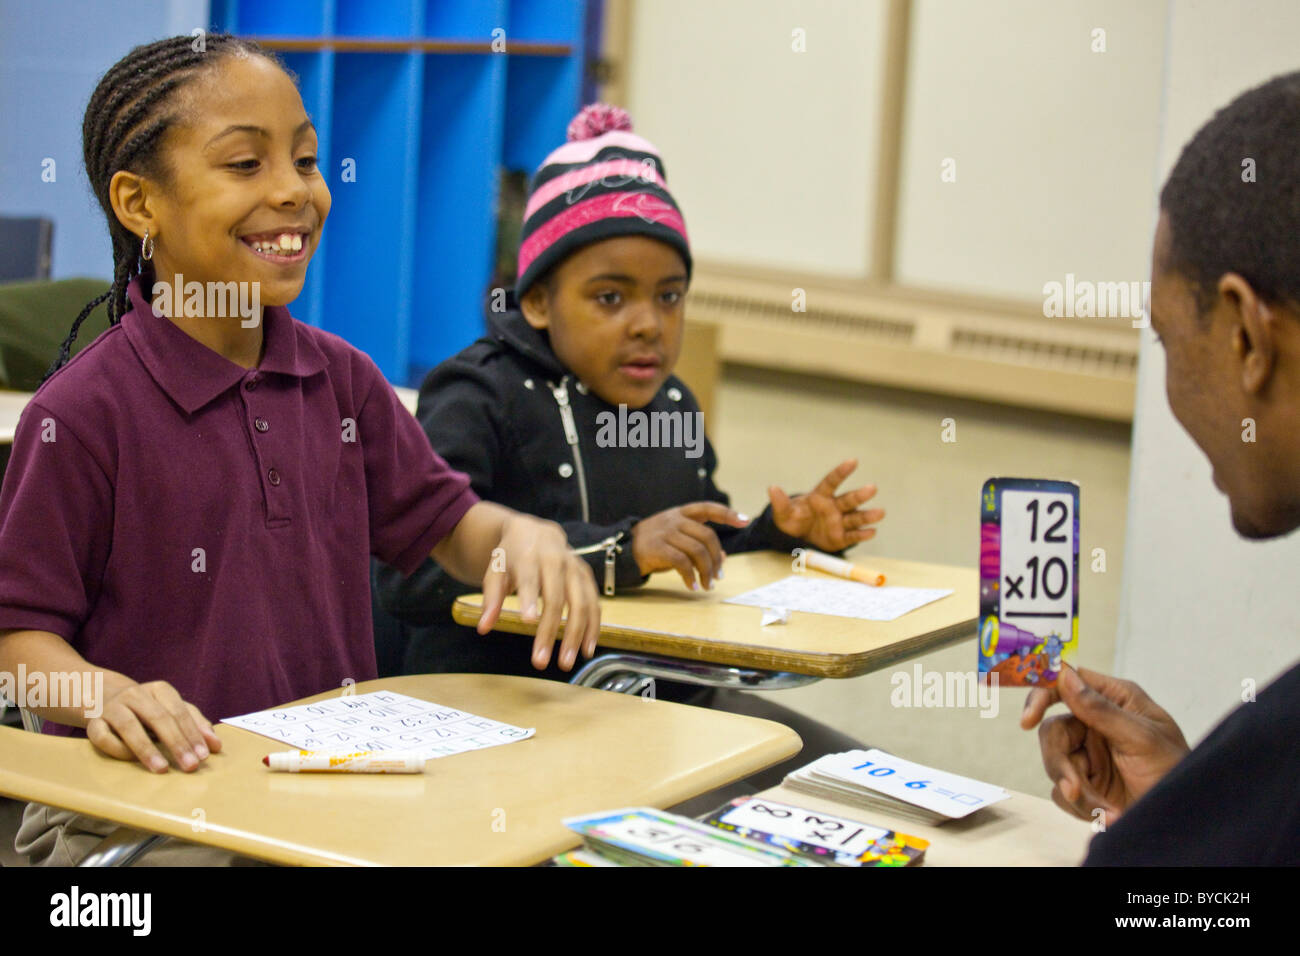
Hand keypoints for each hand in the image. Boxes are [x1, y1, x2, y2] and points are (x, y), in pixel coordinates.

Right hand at [85, 680, 222, 772]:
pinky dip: (117, 749)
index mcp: (159, 689)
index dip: (193, 732)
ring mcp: (112, 707)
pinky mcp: (93, 722)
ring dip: (146, 749)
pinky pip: (103, 736)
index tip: (205, 754)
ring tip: (162, 768)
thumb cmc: (147, 707)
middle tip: (190, 765)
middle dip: (177, 743)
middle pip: (159, 718)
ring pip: (129, 726)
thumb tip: (216, 746)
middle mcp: (135, 695)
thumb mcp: (171, 708)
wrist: (100, 694)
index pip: (180, 711)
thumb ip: (195, 723)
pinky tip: (131, 761)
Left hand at [478, 514, 600, 671]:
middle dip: (550, 631)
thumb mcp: (495, 571)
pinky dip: (593, 627)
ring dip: (576, 634)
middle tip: (540, 662)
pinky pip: (594, 604)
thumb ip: (491, 598)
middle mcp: (556, 560)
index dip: (530, 599)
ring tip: (567, 661)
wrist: (535, 532)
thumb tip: (483, 628)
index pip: (530, 579)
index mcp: (529, 555)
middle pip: (556, 598)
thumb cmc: (511, 556)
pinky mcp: (586, 576)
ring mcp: (575, 568)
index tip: (528, 622)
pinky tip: (586, 649)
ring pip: (581, 603)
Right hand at [631, 501, 749, 589]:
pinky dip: (690, 577)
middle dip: (716, 558)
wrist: (623, 549)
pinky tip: (692, 586)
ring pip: (697, 551)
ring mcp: (666, 532)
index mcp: (681, 513)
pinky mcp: (657, 547)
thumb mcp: (677, 540)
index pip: (708, 508)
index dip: (727, 513)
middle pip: (707, 536)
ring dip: (706, 571)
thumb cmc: (654, 545)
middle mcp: (675, 519)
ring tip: (707, 585)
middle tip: (718, 576)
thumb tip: (723, 557)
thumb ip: (698, 545)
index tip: (745, 521)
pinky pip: (682, 563)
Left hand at [769, 459, 883, 551]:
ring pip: (855, 517)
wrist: (795, 538)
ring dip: (867, 515)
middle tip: (873, 488)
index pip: (832, 481)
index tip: (853, 461)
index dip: (841, 472)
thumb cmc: (791, 520)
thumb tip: (772, 488)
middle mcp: (834, 507)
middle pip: (848, 499)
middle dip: (860, 495)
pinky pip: (853, 535)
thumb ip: (780, 502)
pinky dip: (862, 534)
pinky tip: (872, 531)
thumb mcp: (783, 513)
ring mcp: (839, 522)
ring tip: (880, 512)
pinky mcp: (841, 537)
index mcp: (820, 496)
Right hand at [1020, 665, 1189, 825]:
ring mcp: (1091, 755)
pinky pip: (1062, 791)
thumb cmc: (1176, 772)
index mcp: (1115, 700)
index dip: (1041, 696)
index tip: (1028, 720)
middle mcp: (1097, 723)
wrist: (1184, 822)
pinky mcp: (1086, 784)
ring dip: (1076, 791)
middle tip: (1074, 788)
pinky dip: (1080, 806)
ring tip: (1104, 811)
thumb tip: (1064, 675)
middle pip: (1052, 729)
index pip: (1067, 683)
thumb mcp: (1141, 739)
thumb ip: (1101, 709)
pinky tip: (1107, 815)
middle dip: (1060, 762)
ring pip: (1054, 762)